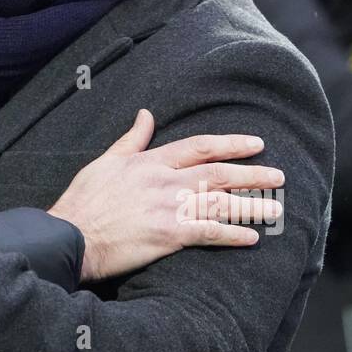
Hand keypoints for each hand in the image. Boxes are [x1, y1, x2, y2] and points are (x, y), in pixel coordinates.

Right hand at [48, 109, 285, 281]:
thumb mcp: (106, 160)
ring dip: (251, 205)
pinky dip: (233, 234)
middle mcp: (165, 180)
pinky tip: (252, 237)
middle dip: (253, 173)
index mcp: (152, 161)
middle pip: (219, 173)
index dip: (231, 144)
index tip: (256, 143)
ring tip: (276, 208)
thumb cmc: (84, 200)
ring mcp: (169, 207)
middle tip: (279, 176)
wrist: (72, 235)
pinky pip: (209, 232)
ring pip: (221, 202)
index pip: (200, 146)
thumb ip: (132, 139)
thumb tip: (146, 114)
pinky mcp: (169, 235)